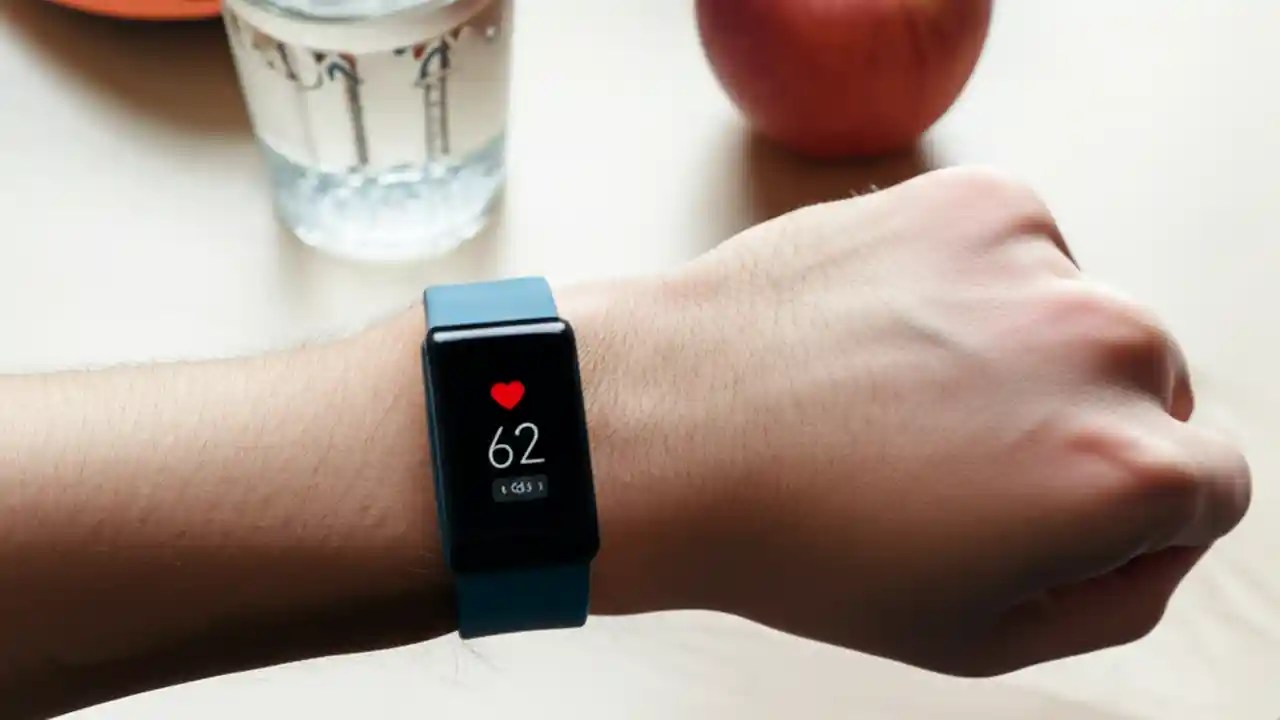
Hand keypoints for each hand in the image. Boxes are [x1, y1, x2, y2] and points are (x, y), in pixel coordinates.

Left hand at [586, 167, 1250, 675]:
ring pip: (1082, 317)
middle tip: (958, 457)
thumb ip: (1114, 594)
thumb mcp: (978, 635)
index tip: (1059, 506)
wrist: (672, 427)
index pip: (1214, 484)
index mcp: (1122, 471)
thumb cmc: (802, 542)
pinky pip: (1022, 253)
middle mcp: (1104, 348)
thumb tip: (1160, 534)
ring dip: (1025, 351)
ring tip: (907, 392)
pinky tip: (893, 332)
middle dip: (1080, 426)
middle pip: (1150, 392)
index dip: (1137, 511)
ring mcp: (1039, 261)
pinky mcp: (976, 199)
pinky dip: (976, 287)